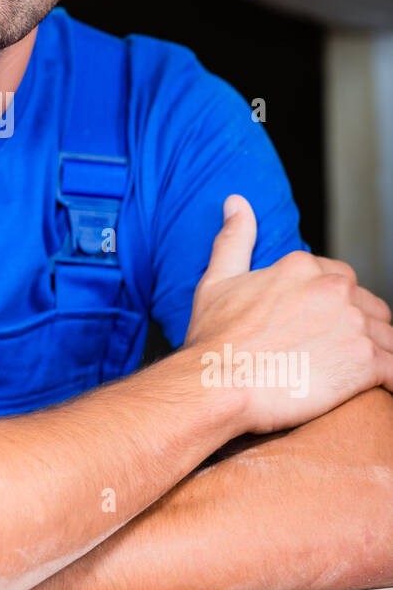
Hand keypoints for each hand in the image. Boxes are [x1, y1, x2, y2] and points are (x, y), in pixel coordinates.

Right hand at [184, 194, 392, 433]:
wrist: (218, 384)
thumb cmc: (214, 340)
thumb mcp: (217, 280)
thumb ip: (235, 238)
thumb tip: (237, 202)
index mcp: (303, 266)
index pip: (341, 281)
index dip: (333, 308)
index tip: (317, 330)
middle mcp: (334, 288)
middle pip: (370, 307)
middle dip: (359, 329)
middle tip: (334, 356)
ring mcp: (354, 324)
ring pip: (387, 337)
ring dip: (375, 355)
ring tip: (354, 376)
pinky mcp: (366, 361)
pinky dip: (390, 379)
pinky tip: (378, 387)